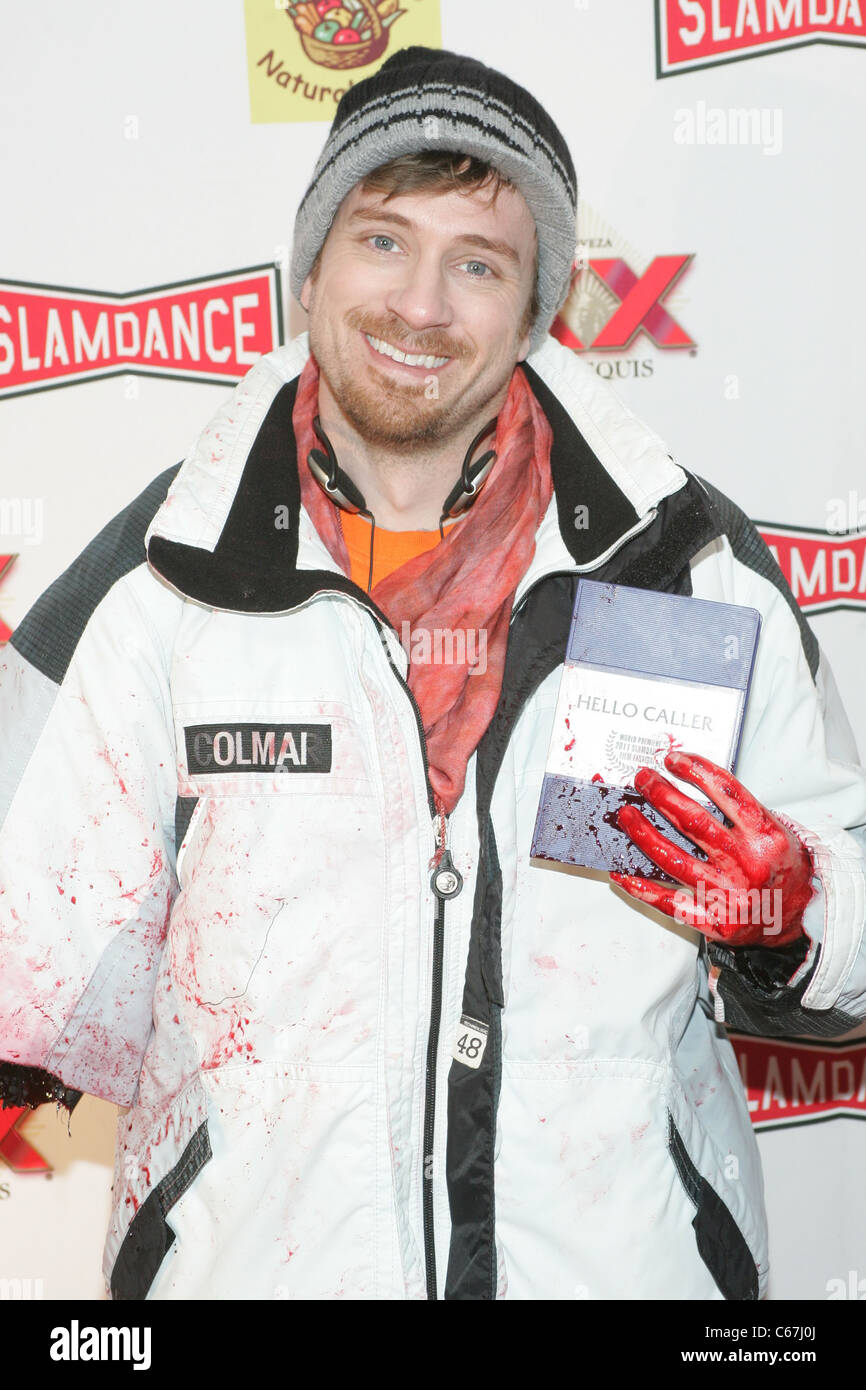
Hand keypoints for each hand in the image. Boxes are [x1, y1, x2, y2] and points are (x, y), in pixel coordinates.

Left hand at [610, 750, 814, 947]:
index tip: (673, 759)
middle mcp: (747, 864)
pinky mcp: (713, 921)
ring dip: (643, 834)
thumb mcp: (772, 831)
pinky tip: (621, 869)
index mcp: (765, 836)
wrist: (796, 917)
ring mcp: (728, 894)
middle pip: (694, 822)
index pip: (727, 791)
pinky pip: (668, 902)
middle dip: (662, 795)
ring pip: (674, 859)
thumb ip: (737, 812)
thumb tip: (687, 785)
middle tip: (643, 779)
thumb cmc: (778, 867)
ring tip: (626, 815)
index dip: (696, 770)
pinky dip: (640, 885)